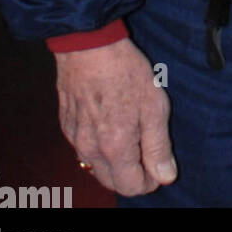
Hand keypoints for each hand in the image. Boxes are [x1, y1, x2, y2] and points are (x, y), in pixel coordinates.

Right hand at [55, 37, 176, 195]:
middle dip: (131, 176)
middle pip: (111, 182)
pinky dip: (98, 147)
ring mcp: (74, 138)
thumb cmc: (125, 71)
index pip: (131, 187)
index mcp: (114, 148)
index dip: (150, 181)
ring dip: (114, 163)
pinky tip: (110, 125)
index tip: (160, 166)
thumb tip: (165, 177)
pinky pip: (83, 148)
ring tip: (131, 136)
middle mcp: (89, 150)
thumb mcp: (154, 106)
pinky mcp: (66, 124)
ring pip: (95, 167)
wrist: (88, 44)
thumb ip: (158, 146)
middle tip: (148, 152)